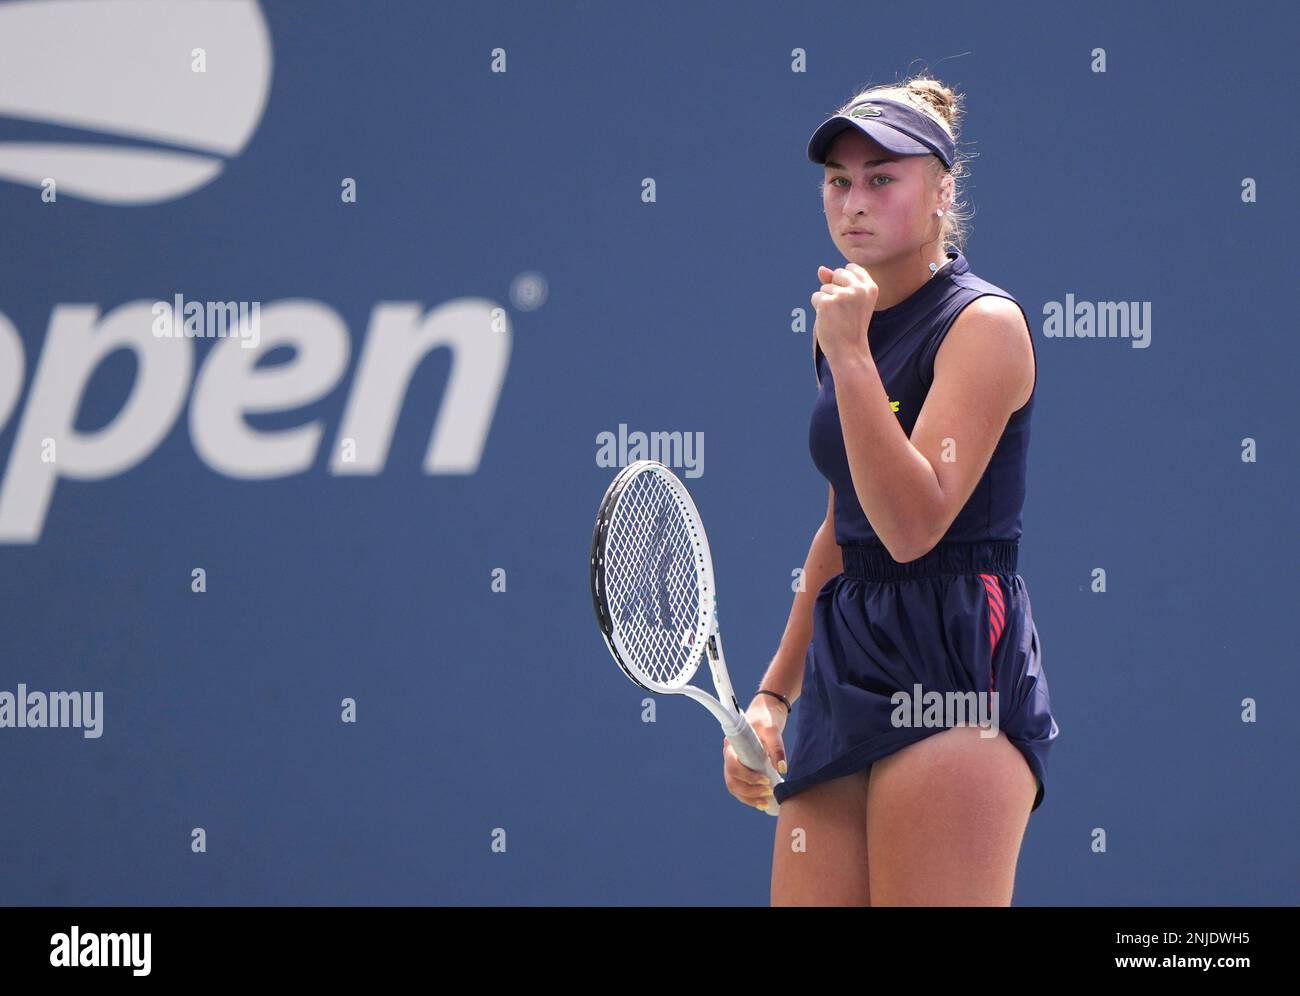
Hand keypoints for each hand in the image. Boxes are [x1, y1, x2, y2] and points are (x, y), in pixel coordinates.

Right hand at [722, 696, 788, 811]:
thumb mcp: (772, 730)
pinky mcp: (743, 768)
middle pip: (732, 780)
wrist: (766, 712)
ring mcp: (735, 763)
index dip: (747, 777)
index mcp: (732, 745)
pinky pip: (741, 787)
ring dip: (749, 797)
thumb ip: (776, 748)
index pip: (733, 766)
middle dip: (748, 791)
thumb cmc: (766, 718)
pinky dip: (750, 797)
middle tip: (768, 792)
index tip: (766, 779)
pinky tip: (762, 802)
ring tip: (766, 801)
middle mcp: (730, 756)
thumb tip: (782, 769)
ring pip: (735, 787)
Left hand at [812, 262, 878, 367]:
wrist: (849, 351)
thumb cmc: (850, 326)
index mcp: (870, 287)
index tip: (849, 300)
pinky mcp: (827, 302)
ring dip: (826, 302)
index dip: (844, 281)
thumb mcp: (850, 301)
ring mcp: (843, 295)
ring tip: (837, 318)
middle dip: (834, 289)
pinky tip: (828, 320)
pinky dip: (818, 309)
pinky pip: (816, 297)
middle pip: (837, 274)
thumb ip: (837, 282)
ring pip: (825, 288)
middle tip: (843, 311)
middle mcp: (859, 289)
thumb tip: (820, 269)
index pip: (851, 268)